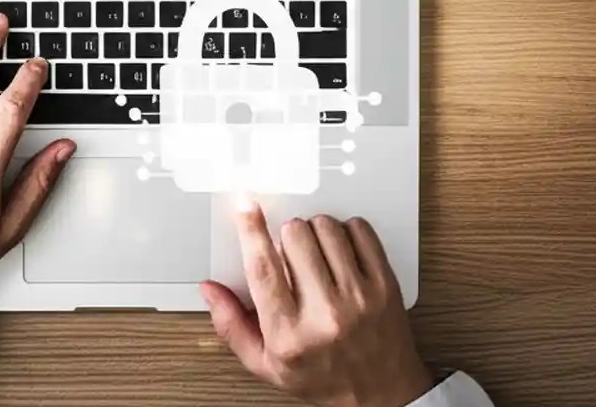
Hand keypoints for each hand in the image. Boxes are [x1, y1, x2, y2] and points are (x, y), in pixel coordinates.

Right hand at [200, 204, 431, 406]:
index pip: (264, 268)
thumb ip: (231, 325)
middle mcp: (325, 314)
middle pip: (295, 237)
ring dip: (315, 231)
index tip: (246, 207)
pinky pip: (360, 231)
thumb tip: (210, 290)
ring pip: (326, 227)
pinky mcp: (385, 284)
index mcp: (289, 334)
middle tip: (290, 253)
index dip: (251, 230)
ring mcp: (359, 297)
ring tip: (317, 255)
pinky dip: (346, 232)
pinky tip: (342, 252)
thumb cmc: (323, 378)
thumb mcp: (266, 364)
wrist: (381, 394)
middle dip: (286, 235)